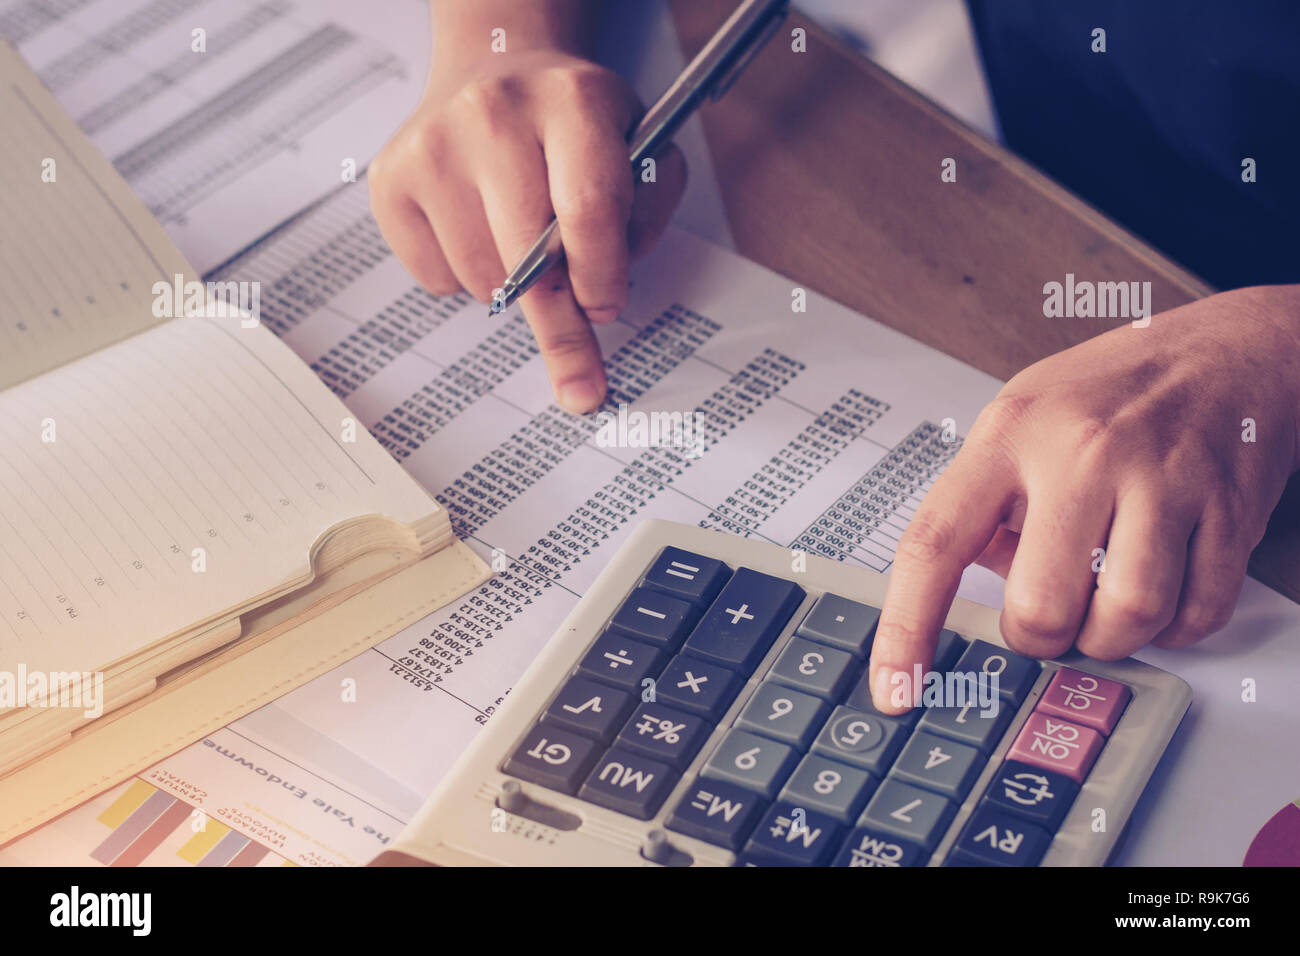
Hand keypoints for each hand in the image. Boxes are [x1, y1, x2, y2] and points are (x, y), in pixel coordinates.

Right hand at [369, 48, 686, 412]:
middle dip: (559, 322)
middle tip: (577, 362)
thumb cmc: (573, 123)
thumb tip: (599, 296)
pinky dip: (464, 278)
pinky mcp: (390, 178)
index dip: (601, 277)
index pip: (587, 209)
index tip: (605, 310)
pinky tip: (477, 231)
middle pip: (527, 257)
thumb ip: (646, 213)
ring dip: (510, 289)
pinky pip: (435, 277)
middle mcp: (492, 111)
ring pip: (481, 277)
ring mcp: (432, 144)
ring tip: (520, 242)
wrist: (497, 65)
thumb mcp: (638, 145)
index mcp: (571, 99)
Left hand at [868, 285, 1299, 711]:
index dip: (906, 629)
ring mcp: (1161, 479)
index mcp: (1011, 433)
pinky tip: (1162, 589)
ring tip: (1106, 601)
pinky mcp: (1227, 509)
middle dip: (1040, 638)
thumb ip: (985, 503)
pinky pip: (1195, 614)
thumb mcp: (1019, 417)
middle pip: (1039, 607)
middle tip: (1048, 617)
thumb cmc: (1111, 387)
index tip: (894, 688)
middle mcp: (1083, 452)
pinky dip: (1174, 626)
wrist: (1228, 348)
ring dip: (1110, 637)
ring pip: (1124, 618)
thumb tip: (968, 589)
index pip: (934, 544)